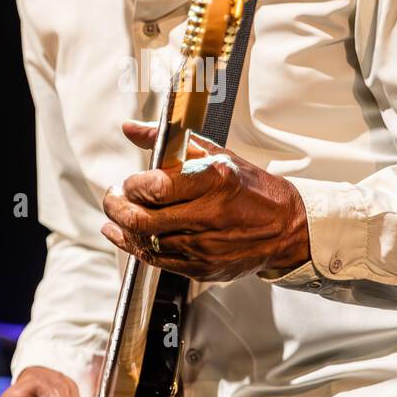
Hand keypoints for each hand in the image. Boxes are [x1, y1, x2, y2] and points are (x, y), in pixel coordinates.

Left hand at [100, 121, 309, 281]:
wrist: (284, 227)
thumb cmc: (249, 188)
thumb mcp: (215, 155)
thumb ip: (168, 142)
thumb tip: (130, 129)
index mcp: (214, 181)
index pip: (157, 187)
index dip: (133, 186)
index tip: (128, 182)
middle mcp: (210, 215)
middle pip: (144, 219)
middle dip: (116, 208)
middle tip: (111, 198)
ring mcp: (205, 246)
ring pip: (146, 242)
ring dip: (122, 229)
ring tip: (117, 216)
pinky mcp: (202, 268)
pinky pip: (157, 261)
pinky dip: (136, 247)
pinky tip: (127, 236)